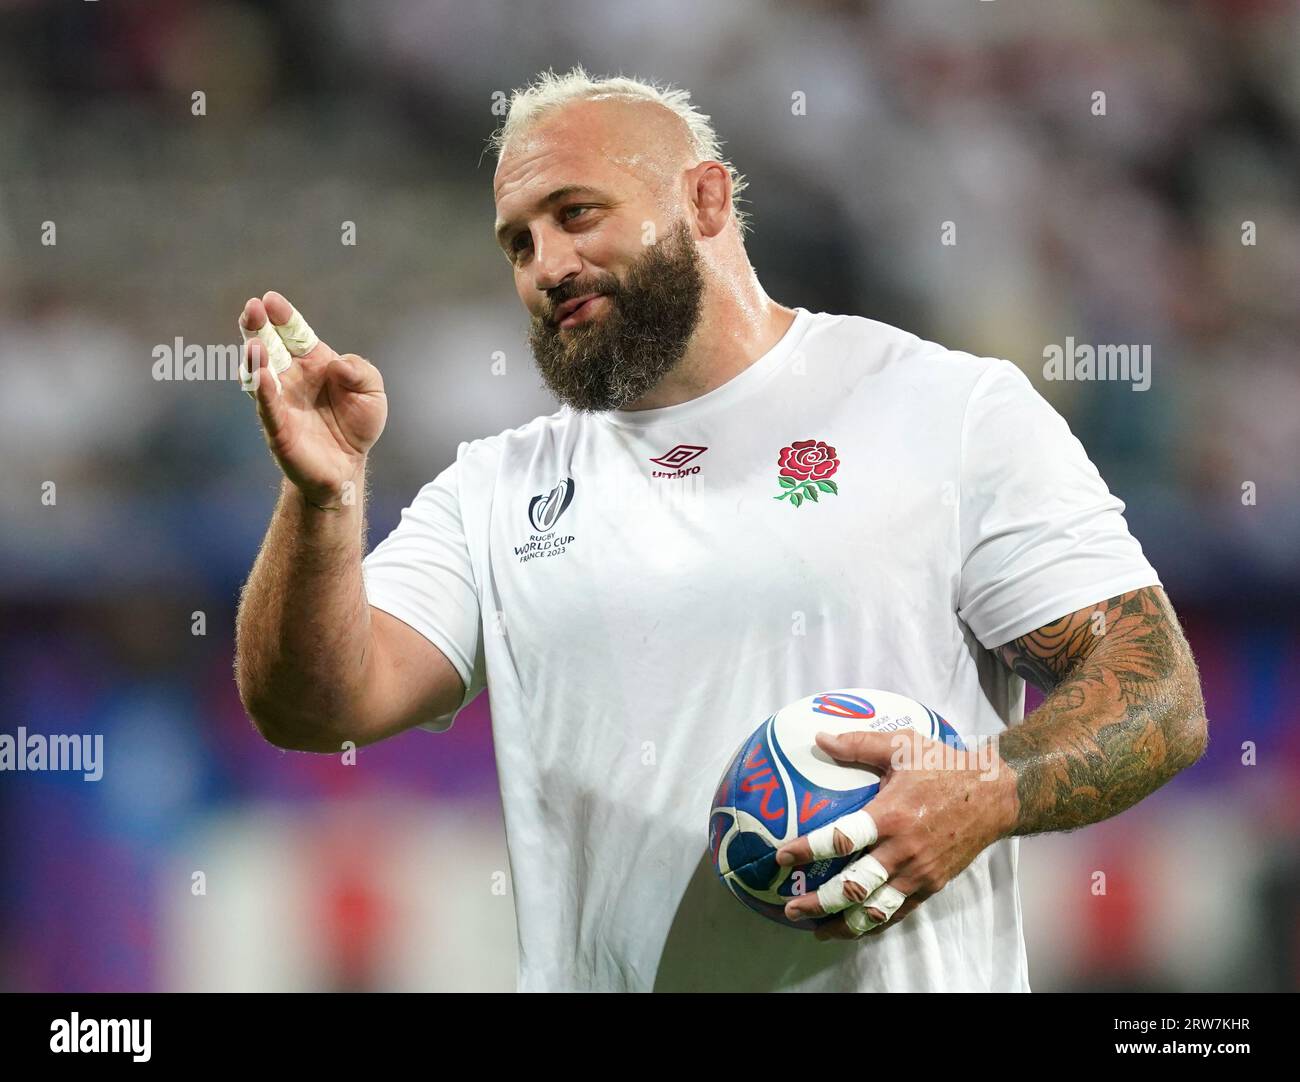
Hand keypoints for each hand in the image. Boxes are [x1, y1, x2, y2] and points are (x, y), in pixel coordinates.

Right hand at [238, 290, 385, 506]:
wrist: (348, 467)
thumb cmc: (357, 425)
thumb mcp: (372, 392)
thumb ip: (361, 371)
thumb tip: (338, 364)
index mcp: (312, 362)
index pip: (294, 333)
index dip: (283, 316)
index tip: (270, 299)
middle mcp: (290, 378)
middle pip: (269, 347)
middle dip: (257, 327)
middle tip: (252, 308)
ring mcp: (280, 402)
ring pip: (261, 376)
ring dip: (255, 359)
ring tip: (254, 343)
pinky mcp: (278, 430)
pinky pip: (268, 409)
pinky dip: (264, 393)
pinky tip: (261, 377)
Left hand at [776, 729, 1014, 939]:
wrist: (995, 795)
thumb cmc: (944, 766)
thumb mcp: (902, 745)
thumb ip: (858, 744)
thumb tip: (819, 737)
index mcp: (890, 815)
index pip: (840, 839)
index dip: (807, 850)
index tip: (781, 856)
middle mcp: (902, 850)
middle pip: (853, 886)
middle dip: (819, 901)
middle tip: (791, 906)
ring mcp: (918, 873)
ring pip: (875, 910)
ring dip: (843, 923)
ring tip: (816, 929)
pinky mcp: (932, 885)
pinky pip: (898, 912)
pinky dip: (872, 923)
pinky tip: (851, 926)